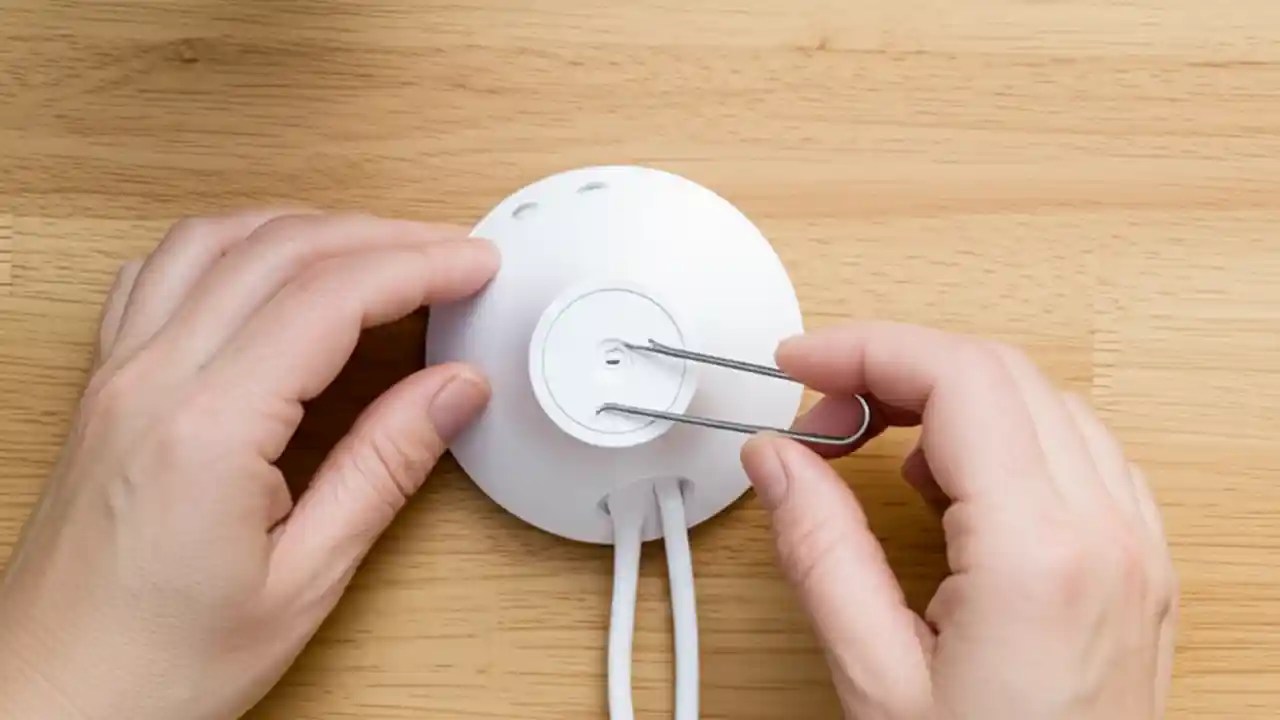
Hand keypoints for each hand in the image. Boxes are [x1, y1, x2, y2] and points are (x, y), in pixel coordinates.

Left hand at [0, 211, 498, 718]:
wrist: (53, 703)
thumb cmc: (159, 665)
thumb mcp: (304, 580)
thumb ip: (385, 468)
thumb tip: (454, 390)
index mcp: (206, 429)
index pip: (328, 298)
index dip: (416, 266)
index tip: (473, 264)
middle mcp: (148, 381)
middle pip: (278, 249)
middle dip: (380, 236)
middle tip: (449, 252)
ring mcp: (115, 375)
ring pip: (213, 240)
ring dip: (306, 226)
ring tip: (377, 247)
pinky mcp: (102, 387)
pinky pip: (158, 271)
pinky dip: (232, 244)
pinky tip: (269, 266)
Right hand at [742, 322, 1176, 719]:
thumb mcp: (874, 678)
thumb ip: (819, 548)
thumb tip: (778, 459)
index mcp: (1041, 556)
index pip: (959, 379)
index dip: (866, 349)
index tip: (799, 363)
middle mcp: (1108, 536)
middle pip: (1002, 374)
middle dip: (897, 367)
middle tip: (820, 410)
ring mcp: (1137, 550)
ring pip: (1045, 401)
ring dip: (951, 399)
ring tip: (876, 449)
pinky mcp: (1139, 568)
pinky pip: (1078, 452)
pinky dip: (1003, 437)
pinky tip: (953, 485)